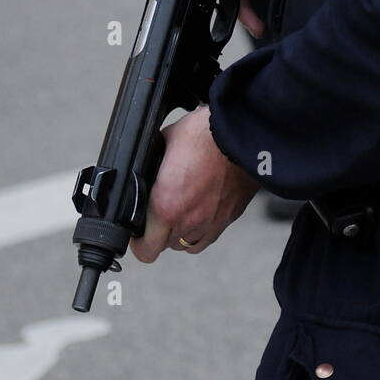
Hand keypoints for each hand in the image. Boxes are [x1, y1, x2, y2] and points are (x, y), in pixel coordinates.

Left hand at [130, 106, 257, 261]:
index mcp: (165, 205)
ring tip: (180, 213)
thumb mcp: (165, 141)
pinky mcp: (229, 217)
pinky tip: (199, 213)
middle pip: (165, 245)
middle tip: (159, 212)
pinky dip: (200, 232)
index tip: (138, 230)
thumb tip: (147, 164)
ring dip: (180, 234)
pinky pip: (208, 237)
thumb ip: (153, 161)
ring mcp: (210, 222)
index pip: (146, 248)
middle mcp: (188, 221)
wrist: (241, 130)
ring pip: (187, 244)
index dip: (139, 242)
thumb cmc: (204, 133)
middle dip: (158, 232)